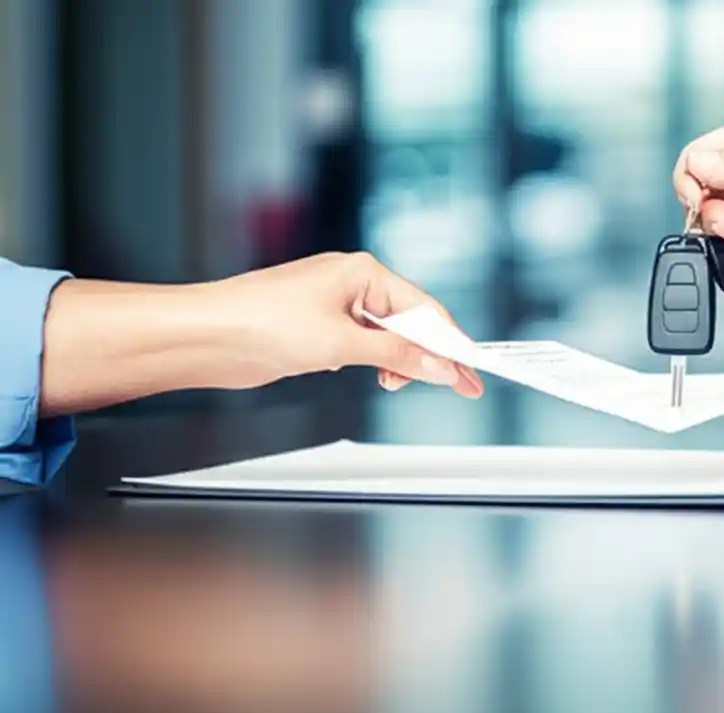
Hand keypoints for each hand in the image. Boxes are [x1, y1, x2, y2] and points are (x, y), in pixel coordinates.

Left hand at [41, 252, 482, 415]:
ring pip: (388, 336)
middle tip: (456, 387)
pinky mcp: (320, 325)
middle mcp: (353, 283)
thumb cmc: (262, 323)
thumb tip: (438, 366)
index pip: (425, 309)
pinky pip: (364, 343)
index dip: (452, 344)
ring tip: (395, 383)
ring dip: (399, 362)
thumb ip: (396, 354)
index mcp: (363, 271)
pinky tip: (375, 375)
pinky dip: (376, 361)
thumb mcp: (341, 343)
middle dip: (429, 355)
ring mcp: (336, 304)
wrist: (207, 335)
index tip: (472, 371)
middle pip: (410, 322)